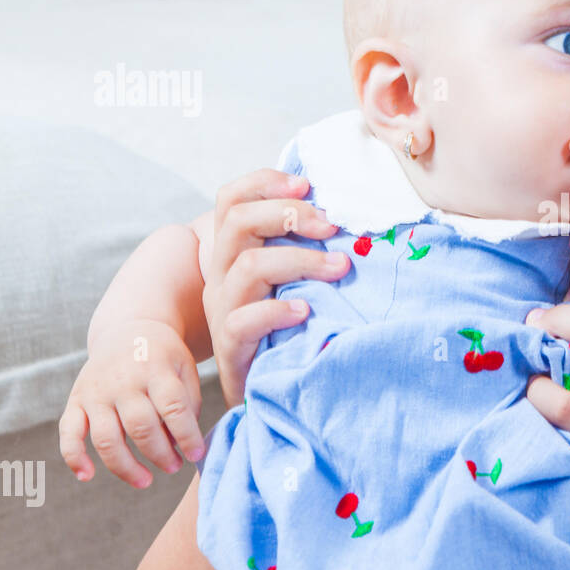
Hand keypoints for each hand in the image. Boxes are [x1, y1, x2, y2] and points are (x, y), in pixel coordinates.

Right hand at [59, 319, 204, 487]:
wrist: (128, 331)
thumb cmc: (164, 358)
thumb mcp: (185, 369)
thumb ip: (187, 405)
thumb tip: (181, 447)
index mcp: (156, 369)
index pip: (173, 407)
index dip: (186, 436)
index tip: (197, 455)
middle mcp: (123, 381)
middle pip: (140, 427)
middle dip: (159, 454)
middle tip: (174, 467)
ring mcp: (96, 391)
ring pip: (106, 438)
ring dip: (125, 467)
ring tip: (146, 480)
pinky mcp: (76, 400)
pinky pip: (68, 433)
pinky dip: (74, 457)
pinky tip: (87, 476)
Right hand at [204, 169, 347, 407]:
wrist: (261, 387)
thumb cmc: (285, 325)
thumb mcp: (291, 277)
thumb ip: (304, 245)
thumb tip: (347, 214)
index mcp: (233, 250)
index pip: (231, 199)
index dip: (265, 182)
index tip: (307, 184)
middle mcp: (222, 273)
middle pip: (239, 221)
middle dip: (289, 214)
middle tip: (332, 225)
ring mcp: (222, 308)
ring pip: (248, 265)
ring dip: (300, 260)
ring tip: (339, 268)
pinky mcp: (230, 345)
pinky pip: (244, 320)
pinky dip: (277, 311)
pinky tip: (306, 311)